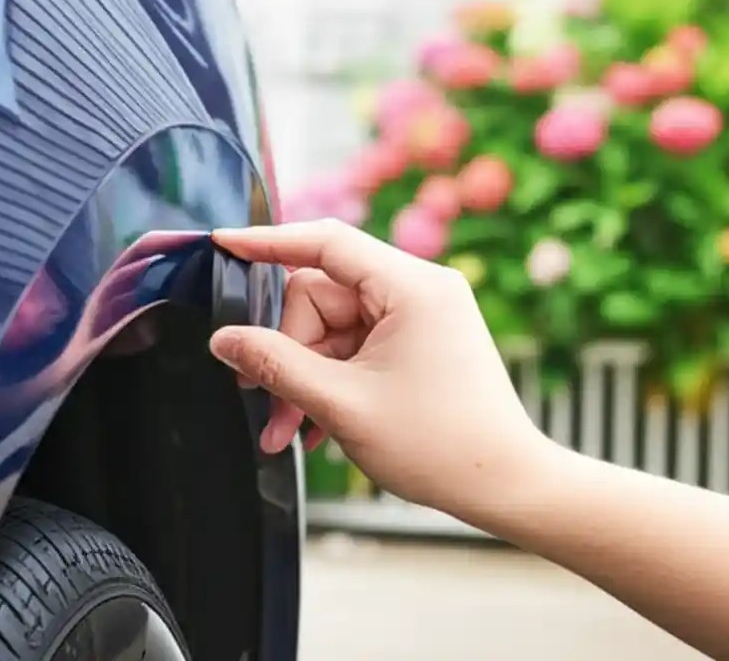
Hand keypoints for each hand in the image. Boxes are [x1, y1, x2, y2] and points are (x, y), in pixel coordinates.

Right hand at [208, 220, 555, 514]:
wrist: (505, 485)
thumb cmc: (440, 446)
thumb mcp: (342, 405)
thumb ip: (276, 365)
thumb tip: (224, 340)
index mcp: (411, 287)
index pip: (325, 242)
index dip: (268, 243)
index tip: (222, 244)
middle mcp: (418, 290)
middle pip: (320, 298)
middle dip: (288, 355)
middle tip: (269, 409)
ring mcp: (419, 317)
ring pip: (330, 331)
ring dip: (304, 380)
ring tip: (290, 433)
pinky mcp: (417, 343)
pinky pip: (353, 348)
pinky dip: (330, 383)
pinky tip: (315, 429)